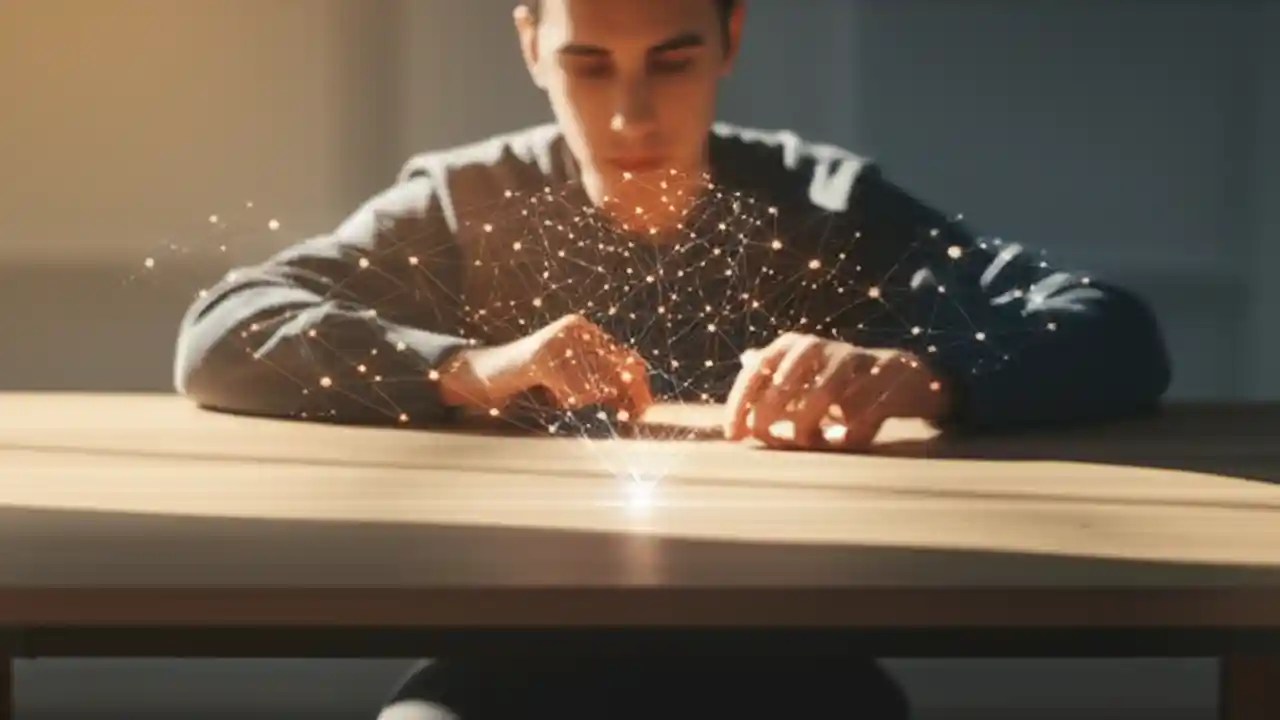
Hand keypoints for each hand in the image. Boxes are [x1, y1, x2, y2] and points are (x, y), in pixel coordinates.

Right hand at [437, 314, 653, 418]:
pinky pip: (572, 390)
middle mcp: (577, 328)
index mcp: (586, 330)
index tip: (646, 410)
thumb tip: (643, 405)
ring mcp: (559, 341)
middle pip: (617, 369)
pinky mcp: (543, 357)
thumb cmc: (539, 379)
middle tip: (631, 417)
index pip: (627, 357)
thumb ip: (605, 385)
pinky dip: (567, 399)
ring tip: (563, 396)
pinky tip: (554, 395)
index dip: (639, 385)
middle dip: (625, 396)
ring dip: (584, 399)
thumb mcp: (577, 378)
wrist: (490, 370)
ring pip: (594, 385)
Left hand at [723, 333, 952, 450]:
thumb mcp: (799, 381)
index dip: (740, 404)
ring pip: (824, 392)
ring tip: (809, 442)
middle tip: (765, 439)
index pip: (757, 371)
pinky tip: (846, 439)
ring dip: (812, 423)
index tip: (733, 435)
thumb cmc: (840, 385)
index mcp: (792, 347)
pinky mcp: (886, 374)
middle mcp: (819, 347)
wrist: (899, 378)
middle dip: (771, 414)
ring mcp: (854, 358)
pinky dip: (854, 429)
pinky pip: (865, 406)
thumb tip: (737, 390)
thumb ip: (767, 382)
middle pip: (785, 380)